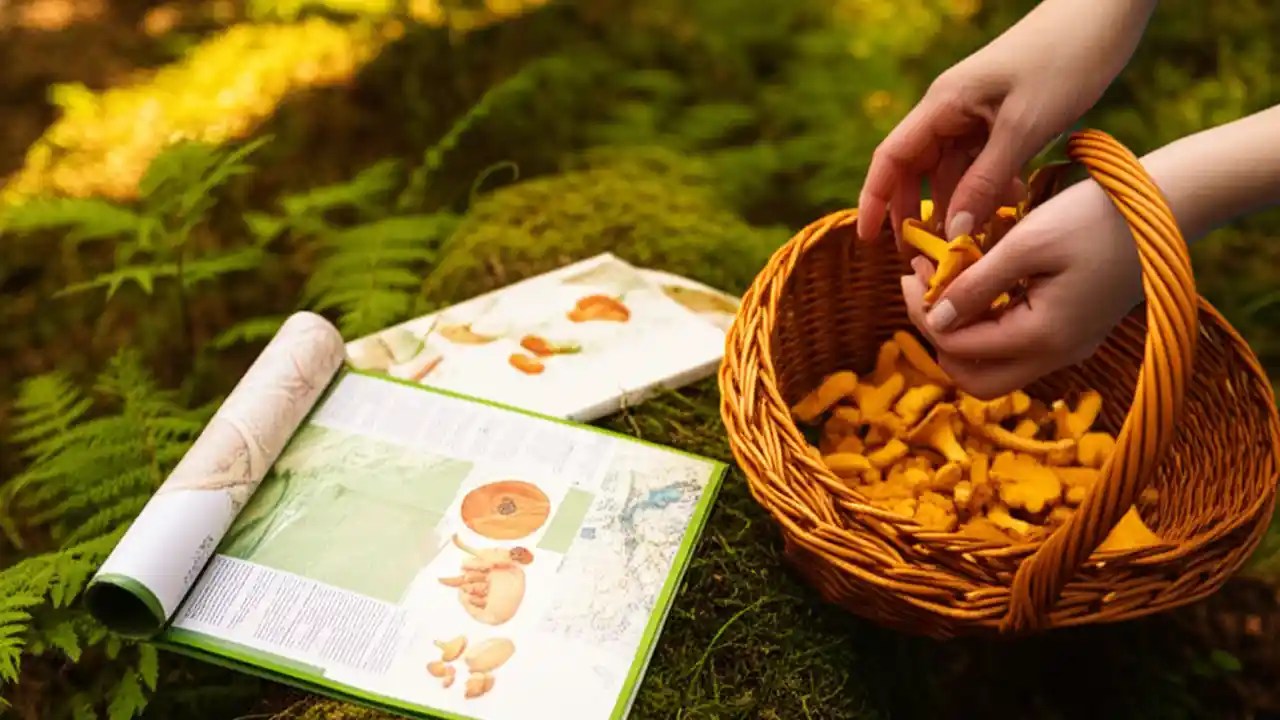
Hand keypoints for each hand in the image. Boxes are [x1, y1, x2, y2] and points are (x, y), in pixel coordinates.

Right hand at [856, 0, 1156, 244]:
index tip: (867, 239)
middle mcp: (950, 110)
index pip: (891, 158)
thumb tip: (954, 230)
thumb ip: (986, 181)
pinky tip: (1009, 209)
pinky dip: (989, 190)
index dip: (874, 200)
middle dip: (915, 213)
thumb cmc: (1065, 59)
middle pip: (916, 170)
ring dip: (959, 206)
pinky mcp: (1001, 119)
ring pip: (952, 172)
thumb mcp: (1025, 127)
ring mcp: (975, 115)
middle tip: (926, 256)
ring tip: (973, 244)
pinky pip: (982, 164)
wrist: (1106, 15)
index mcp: (943, 104)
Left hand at [900, 178, 1143, 398]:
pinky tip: (981, 281)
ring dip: (963, 334)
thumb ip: (977, 285)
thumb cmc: (1097, 217)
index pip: (957, 346)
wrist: (1169, 207)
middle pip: (974, 380)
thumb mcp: (1027, 243)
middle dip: (939, 339)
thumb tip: (936, 318)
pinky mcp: (1074, 333)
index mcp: (1042, 336)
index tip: (911, 270)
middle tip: (923, 289)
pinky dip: (989, 325)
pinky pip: (1018, 347)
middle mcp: (1057, 355)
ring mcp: (1068, 348)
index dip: (923, 313)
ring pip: (995, 369)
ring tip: (947, 280)